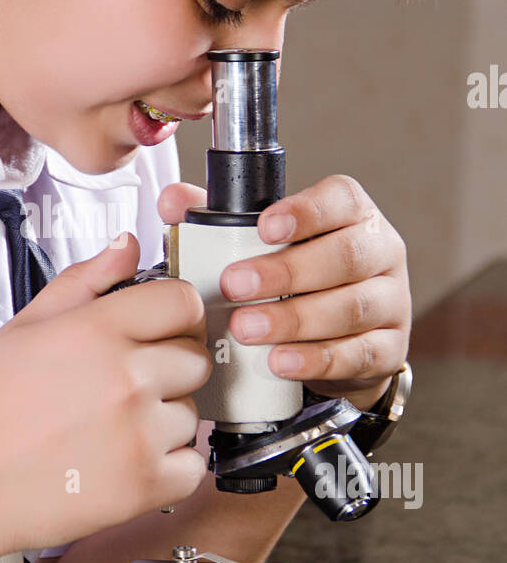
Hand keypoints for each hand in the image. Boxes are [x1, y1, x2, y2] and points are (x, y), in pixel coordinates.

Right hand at [0, 232, 210, 562]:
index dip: (176, 313)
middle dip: (170, 366)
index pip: (183, 302)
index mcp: (97, 330)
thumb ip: (84, 280)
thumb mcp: (24, 325)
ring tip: (111, 428)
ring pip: (191, 412)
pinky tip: (126, 461)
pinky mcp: (146, 486)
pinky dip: (169, 466)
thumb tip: (127, 245)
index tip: (162, 328)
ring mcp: (140, 434)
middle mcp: (127, 378)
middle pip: (195, 357)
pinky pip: (192, 465)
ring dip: (163, 419)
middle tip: (126, 384)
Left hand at [157, 176, 410, 411]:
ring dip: (294, 320)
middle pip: (344, 256)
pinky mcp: (388, 349)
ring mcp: (390, 302)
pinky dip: (315, 359)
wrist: (339, 341)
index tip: (264, 227)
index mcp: (352, 215)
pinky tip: (279, 362)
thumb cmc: (298, 280)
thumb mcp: (262, 244)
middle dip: (285, 272)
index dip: (305, 211)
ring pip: (351, 308)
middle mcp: (379, 252)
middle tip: (234, 285)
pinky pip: (357, 354)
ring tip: (246, 329)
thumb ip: (218, 218)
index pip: (340, 200)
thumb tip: (172, 200)